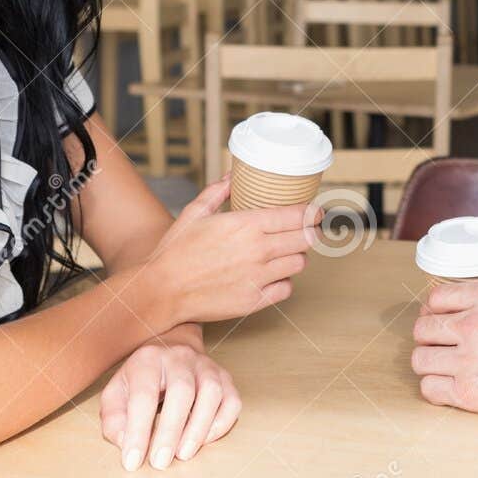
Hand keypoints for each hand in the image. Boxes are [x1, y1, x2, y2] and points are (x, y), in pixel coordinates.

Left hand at [101, 327, 241, 470]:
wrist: (171, 348)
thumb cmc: (140, 379)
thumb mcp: (116, 393)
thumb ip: (115, 420)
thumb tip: (126, 443)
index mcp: (148, 360)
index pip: (144, 395)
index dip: (138, 430)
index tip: (133, 461)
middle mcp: (180, 357)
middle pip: (182, 391)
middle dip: (171, 431)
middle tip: (160, 462)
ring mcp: (207, 366)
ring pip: (212, 393)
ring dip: (198, 428)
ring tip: (183, 454)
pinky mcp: (225, 378)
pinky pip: (232, 401)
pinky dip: (221, 424)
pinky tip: (204, 441)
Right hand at [141, 177, 319, 328]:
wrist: (161, 290)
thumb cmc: (175, 251)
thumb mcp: (194, 213)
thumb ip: (218, 192)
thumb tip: (233, 176)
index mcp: (247, 224)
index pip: (298, 216)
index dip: (312, 213)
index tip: (316, 212)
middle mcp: (258, 250)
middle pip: (305, 239)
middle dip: (310, 233)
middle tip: (307, 231)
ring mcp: (258, 277)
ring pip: (299, 263)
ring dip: (297, 256)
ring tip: (287, 253)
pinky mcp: (254, 300)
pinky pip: (286, 289)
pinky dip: (284, 281)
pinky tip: (274, 276)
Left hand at [409, 279, 477, 431]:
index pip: (438, 297)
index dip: (435, 310)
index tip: (438, 319)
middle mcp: (474, 324)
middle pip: (423, 328)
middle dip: (429, 337)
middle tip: (439, 346)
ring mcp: (469, 360)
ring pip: (420, 359)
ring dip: (429, 363)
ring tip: (442, 369)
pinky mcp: (470, 393)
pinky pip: (430, 389)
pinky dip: (436, 389)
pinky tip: (449, 389)